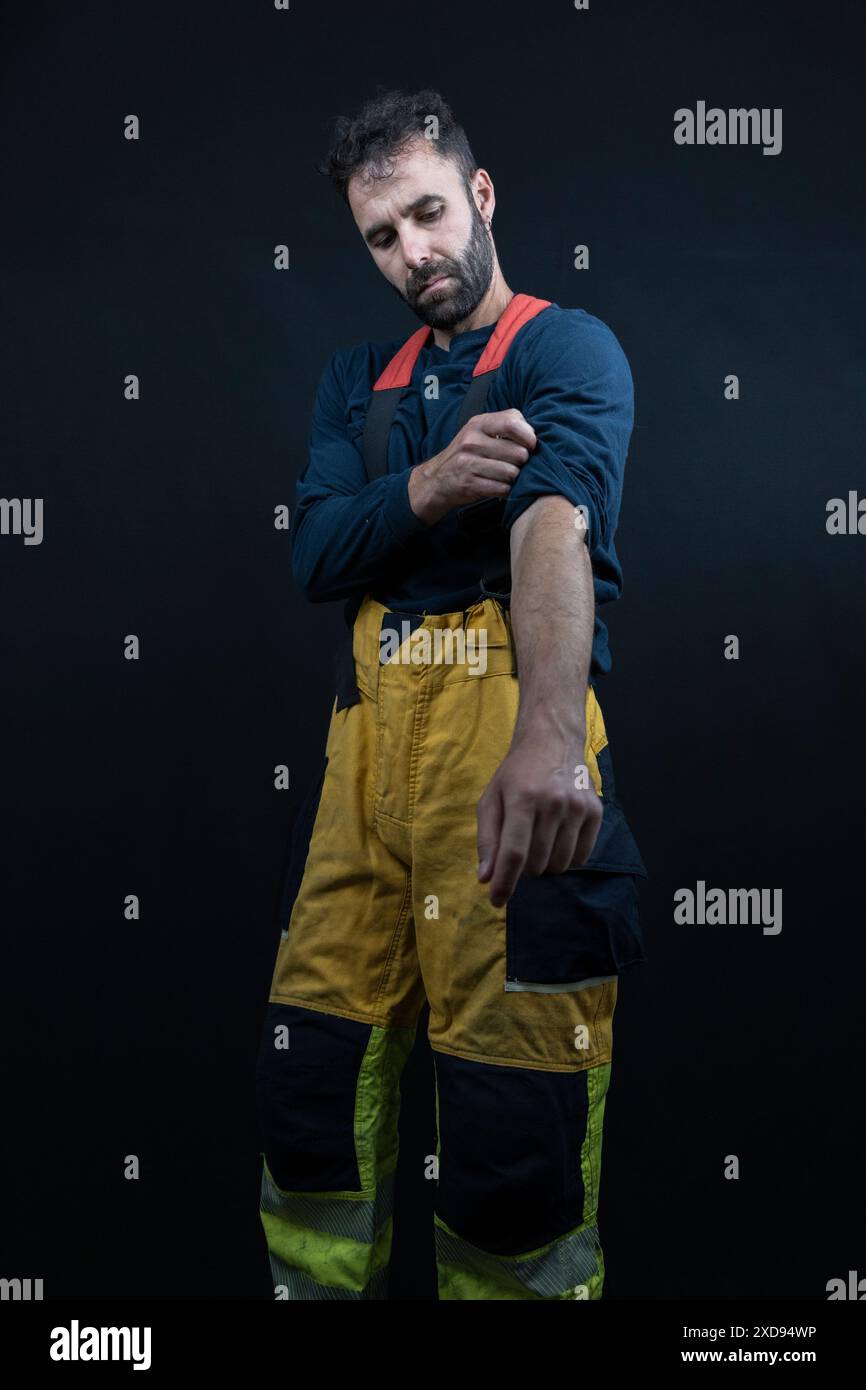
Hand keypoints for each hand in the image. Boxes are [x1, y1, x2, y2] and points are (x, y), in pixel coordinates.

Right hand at [408, 408, 535, 525]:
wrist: (437, 479)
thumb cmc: (467, 454)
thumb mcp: (479, 432)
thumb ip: (504, 427)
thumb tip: (534, 434)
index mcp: (478, 423)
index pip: (513, 423)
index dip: (528, 436)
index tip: (530, 445)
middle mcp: (472, 441)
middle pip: (518, 453)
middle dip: (523, 462)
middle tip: (515, 465)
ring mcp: (468, 463)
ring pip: (512, 473)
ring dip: (514, 478)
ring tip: (506, 476)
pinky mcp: (469, 483)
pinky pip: (502, 489)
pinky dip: (506, 491)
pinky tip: (499, 487)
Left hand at [476, 731, 602, 907]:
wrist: (551, 741)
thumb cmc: (516, 774)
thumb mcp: (491, 799)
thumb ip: (487, 839)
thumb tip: (486, 877)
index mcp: (522, 798)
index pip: (514, 853)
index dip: (504, 882)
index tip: (497, 901)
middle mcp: (553, 802)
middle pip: (537, 863)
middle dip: (523, 867)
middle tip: (520, 847)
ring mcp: (577, 807)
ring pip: (560, 864)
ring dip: (545, 864)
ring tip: (539, 841)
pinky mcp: (595, 811)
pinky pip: (582, 857)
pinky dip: (567, 858)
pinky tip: (558, 839)